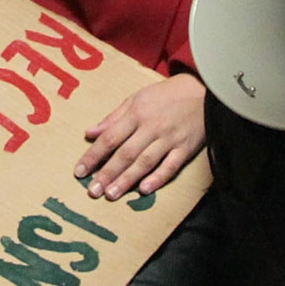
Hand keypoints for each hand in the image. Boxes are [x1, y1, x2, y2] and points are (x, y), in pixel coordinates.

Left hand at [77, 71, 205, 198]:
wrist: (204, 90)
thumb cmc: (167, 95)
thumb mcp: (137, 98)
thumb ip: (113, 118)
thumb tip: (89, 133)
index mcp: (137, 113)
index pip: (110, 137)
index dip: (93, 155)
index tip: (79, 172)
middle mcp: (151, 127)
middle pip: (126, 153)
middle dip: (107, 173)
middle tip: (93, 191)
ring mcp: (170, 139)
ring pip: (145, 162)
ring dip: (127, 179)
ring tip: (111, 194)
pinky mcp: (186, 148)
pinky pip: (171, 166)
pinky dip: (157, 178)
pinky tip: (144, 190)